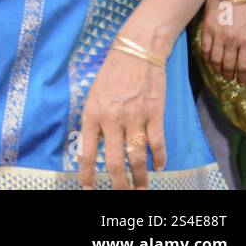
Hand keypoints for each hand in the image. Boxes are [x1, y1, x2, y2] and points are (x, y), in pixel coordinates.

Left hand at [77, 44, 166, 189]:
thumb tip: (94, 146)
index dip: (86, 174)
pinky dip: (159, 159)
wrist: (136, 51)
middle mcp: (112, 119)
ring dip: (140, 178)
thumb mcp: (93, 95)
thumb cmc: (112, 72)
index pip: (86, 151)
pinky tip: (159, 168)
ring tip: (141, 189)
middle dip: (118, 184)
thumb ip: (94, 120)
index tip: (88, 188)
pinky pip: (157, 144)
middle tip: (121, 195)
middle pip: (115, 162)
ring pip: (137, 158)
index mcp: (92, 114)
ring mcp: (135, 118)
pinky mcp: (154, 115)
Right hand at [200, 0, 245, 84]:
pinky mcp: (206, 30)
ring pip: (214, 59)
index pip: (243, 65)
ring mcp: (217, 36)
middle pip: (228, 64)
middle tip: (228, 78)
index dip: (242, 76)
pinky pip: (204, 48)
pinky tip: (208, 61)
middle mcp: (231, 41)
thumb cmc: (245, 10)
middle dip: (228, 74)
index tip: (241, 82)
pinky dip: (206, 58)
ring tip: (218, 73)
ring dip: (216, 69)